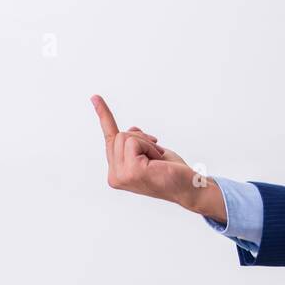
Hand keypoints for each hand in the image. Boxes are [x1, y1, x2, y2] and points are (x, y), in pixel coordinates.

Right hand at [90, 94, 221, 217]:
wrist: (189, 187)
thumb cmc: (171, 171)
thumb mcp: (150, 151)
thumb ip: (135, 143)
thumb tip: (131, 129)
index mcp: (116, 173)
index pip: (109, 140)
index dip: (103, 115)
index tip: (95, 96)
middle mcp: (114, 176)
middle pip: (119, 135)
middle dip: (141, 139)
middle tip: (156, 155)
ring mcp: (121, 176)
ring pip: (127, 137)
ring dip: (147, 144)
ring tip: (156, 160)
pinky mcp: (131, 171)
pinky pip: (135, 142)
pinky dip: (149, 147)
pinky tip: (157, 161)